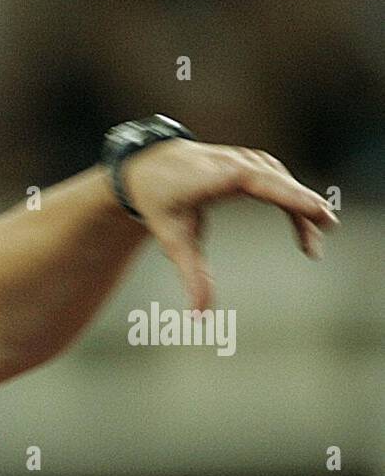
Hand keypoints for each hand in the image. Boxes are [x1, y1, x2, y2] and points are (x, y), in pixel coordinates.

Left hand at [122, 140, 338, 310]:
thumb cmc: (161, 202)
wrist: (150, 166)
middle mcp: (238, 163)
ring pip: (286, 185)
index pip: (259, 182)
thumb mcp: (173, 241)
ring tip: (313, 246)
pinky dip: (297, 203)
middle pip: (279, 184)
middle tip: (324, 237)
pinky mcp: (256, 164)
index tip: (317, 211)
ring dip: (304, 210)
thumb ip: (192, 276)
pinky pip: (283, 184)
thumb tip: (200, 315)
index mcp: (217, 176)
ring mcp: (249, 161)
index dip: (289, 194)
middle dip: (305, 207)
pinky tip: (306, 227)